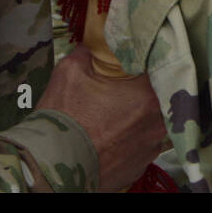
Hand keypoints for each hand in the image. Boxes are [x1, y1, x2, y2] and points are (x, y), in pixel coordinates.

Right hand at [37, 45, 167, 191]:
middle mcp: (158, 124)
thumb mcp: (70, 70)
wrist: (51, 170)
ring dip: (138, 111)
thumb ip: (91, 50)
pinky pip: (143, 141)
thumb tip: (98, 42)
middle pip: (159, 93)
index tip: (135, 54)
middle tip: (124, 80)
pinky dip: (131, 134)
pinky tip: (111, 130)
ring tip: (113, 108)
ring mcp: (152, 148)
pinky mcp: (142, 166)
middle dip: (144, 85)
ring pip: (152, 119)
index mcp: (147, 96)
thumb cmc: (63, 120)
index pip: (159, 64)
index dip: (146, 56)